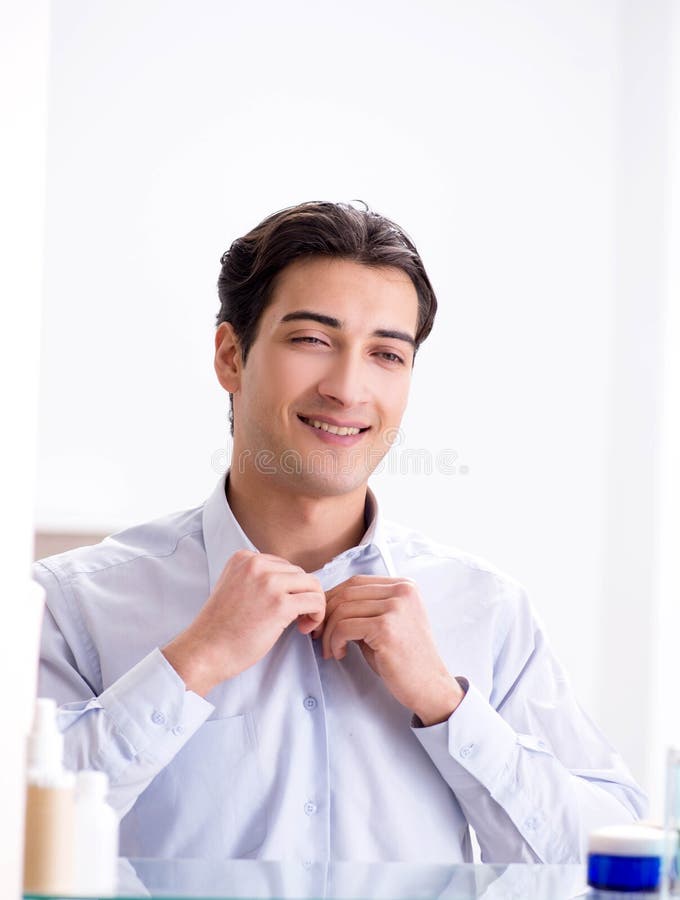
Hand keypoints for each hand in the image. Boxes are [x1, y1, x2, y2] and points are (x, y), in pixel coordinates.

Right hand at [163, 550, 324, 695]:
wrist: (205, 651)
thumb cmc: (220, 628)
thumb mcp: (233, 587)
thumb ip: (256, 579)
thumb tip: (289, 583)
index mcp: (244, 558)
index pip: (283, 565)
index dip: (289, 588)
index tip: (285, 606)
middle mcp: (257, 565)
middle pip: (300, 573)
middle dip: (302, 595)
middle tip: (297, 619)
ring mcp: (269, 583)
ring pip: (312, 584)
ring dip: (314, 604)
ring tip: (302, 623)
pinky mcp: (280, 604)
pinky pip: (316, 601)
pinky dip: (317, 615)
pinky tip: (304, 628)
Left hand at [314, 575, 463, 724]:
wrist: (429, 686)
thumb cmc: (405, 658)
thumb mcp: (388, 623)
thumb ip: (365, 608)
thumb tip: (327, 604)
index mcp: (404, 586)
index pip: (356, 582)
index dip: (333, 599)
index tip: (323, 619)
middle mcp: (402, 591)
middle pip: (347, 592)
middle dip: (326, 614)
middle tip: (317, 633)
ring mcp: (395, 608)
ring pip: (342, 609)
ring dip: (328, 631)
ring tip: (330, 648)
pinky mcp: (386, 627)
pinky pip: (344, 627)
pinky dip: (334, 641)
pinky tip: (339, 653)